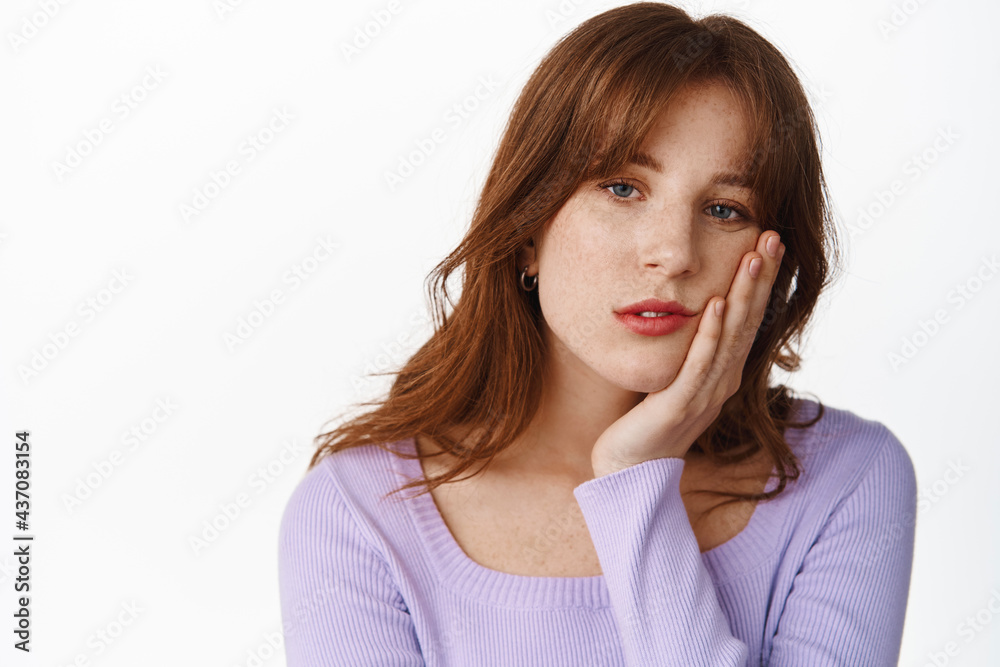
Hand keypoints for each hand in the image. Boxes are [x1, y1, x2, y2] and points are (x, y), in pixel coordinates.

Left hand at [590, 230, 785, 477]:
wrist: (630, 471)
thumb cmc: (648, 423)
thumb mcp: (675, 379)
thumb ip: (689, 350)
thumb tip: (695, 309)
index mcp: (723, 373)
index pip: (747, 318)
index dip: (760, 281)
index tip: (769, 241)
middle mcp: (722, 382)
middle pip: (747, 321)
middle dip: (760, 277)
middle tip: (772, 236)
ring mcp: (704, 394)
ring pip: (730, 337)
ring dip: (742, 295)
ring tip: (752, 257)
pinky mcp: (679, 405)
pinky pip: (698, 364)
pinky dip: (709, 333)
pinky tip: (715, 303)